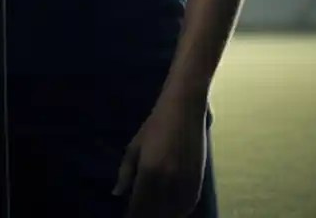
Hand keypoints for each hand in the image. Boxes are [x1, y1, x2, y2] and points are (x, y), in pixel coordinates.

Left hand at [112, 96, 207, 216]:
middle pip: (155, 212)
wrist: (185, 108)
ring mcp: (184, 181)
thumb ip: (125, 172)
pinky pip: (188, 204)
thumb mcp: (135, 146)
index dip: (131, 215)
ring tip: (152, 214)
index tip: (126, 217)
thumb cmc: (156, 124)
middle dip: (145, 216)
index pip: (138, 206)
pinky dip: (179, 212)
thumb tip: (117, 193)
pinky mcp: (198, 179)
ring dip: (162, 215)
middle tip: (137, 215)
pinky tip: (171, 212)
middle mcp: (167, 181)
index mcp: (148, 172)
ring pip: (172, 212)